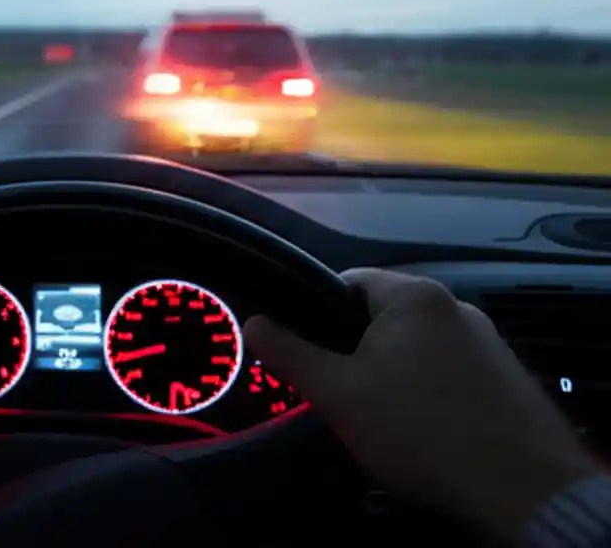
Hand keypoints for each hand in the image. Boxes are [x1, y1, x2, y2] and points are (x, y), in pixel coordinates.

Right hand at [244, 267, 600, 542]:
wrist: (517, 488)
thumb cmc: (417, 429)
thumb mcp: (336, 394)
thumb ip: (290, 353)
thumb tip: (254, 322)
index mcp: (413, 295)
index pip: (347, 283)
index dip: (317, 317)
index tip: (309, 358)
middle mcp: (456, 305)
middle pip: (381, 318)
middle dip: (356, 353)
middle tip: (341, 396)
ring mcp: (488, 340)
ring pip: (415, 348)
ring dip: (393, 374)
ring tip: (383, 419)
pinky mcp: (506, 377)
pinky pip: (447, 372)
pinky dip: (428, 392)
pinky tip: (424, 429)